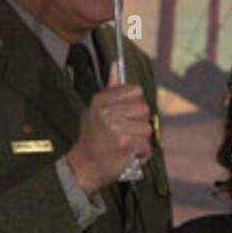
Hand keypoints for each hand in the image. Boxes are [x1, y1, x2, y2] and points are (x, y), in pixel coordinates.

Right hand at [65, 63, 152, 195]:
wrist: (84, 167)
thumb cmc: (93, 137)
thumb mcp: (96, 110)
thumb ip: (111, 89)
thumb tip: (116, 65)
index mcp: (101, 100)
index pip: (136, 91)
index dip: (135, 105)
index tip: (126, 115)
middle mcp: (107, 111)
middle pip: (144, 109)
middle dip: (139, 123)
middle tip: (125, 133)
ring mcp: (115, 128)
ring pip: (147, 129)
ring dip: (140, 140)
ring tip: (125, 145)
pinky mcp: (124, 144)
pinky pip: (146, 146)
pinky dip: (141, 154)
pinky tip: (128, 155)